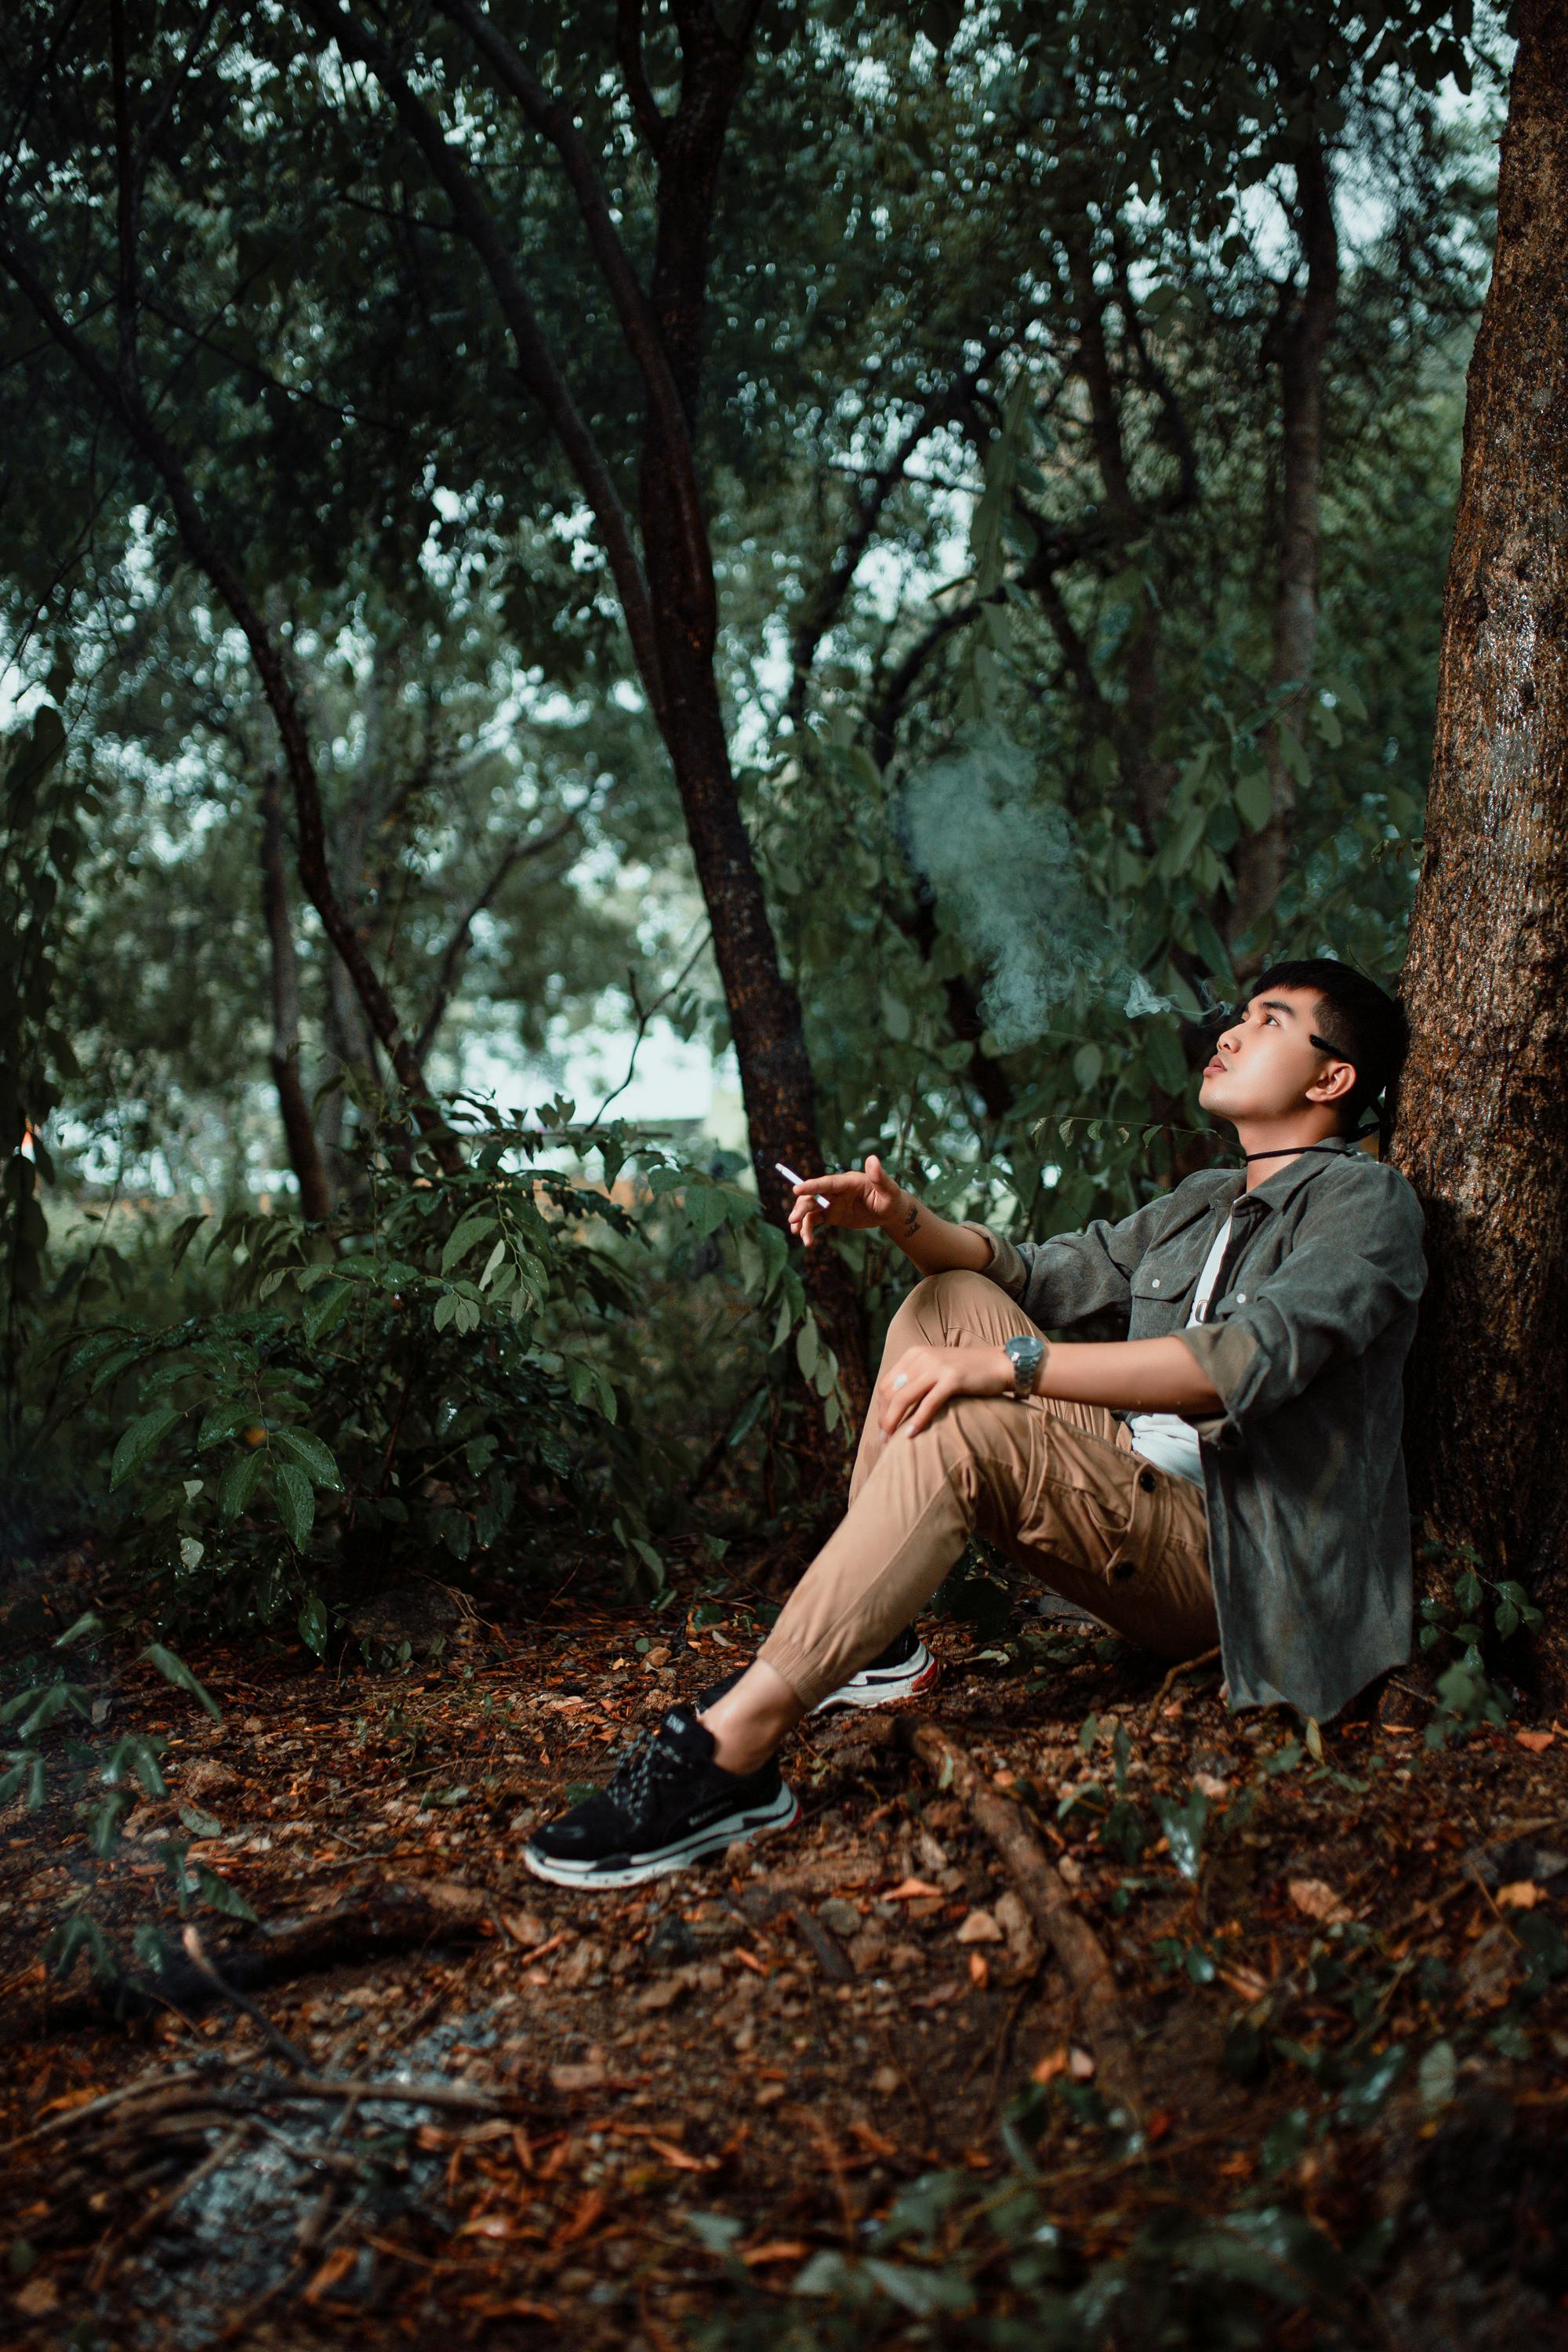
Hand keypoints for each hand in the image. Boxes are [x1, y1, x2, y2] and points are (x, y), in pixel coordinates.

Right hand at [786, 1151, 901, 1247]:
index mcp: (848, 1181)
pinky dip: (807, 1228)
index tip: (796, 1189)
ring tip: (798, 1234)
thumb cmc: (891, 1198)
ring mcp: (831, 1202)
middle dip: (802, 1207)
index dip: (812, 1186)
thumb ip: (879, 1177)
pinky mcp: (830, 1213)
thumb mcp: (888, 1190)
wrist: (889, 1212)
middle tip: (793, 1220)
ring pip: (810, 1209)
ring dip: (802, 1221)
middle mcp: (836, 1190)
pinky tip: (806, 1240)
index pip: (827, 1183)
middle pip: (813, 1196)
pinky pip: (814, 1220)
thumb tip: (873, 1158)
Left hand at [876, 1341, 1013, 1437]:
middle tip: (884, 1438)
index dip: (880, 1407)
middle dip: (884, 1417)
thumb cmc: (968, 1372)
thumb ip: (917, 1380)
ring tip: (890, 1439)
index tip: (883, 1425)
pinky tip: (910, 1434)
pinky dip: (917, 1420)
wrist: (1000, 1364)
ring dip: (893, 1421)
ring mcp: (937, 1367)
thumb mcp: (937, 1369)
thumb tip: (894, 1405)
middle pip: (891, 1392)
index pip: (886, 1384)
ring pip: (904, 1398)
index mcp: (914, 1354)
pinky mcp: (952, 1379)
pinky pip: (928, 1403)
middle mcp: (922, 1357)